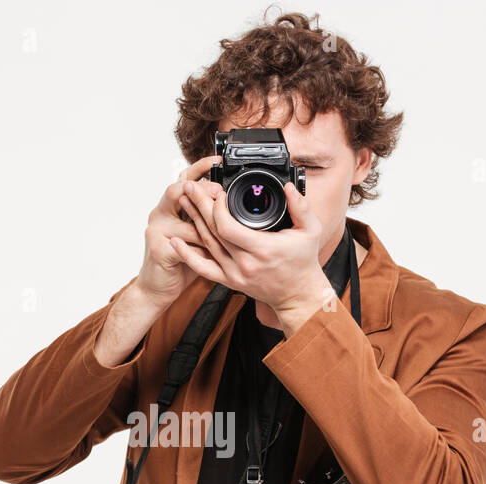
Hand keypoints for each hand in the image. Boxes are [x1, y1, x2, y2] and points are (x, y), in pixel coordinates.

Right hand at [92, 156, 217, 366]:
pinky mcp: (158, 248)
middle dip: (201, 187)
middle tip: (220, 189)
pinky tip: (213, 251)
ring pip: (183, 215)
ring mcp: (157, 229)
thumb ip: (210, 221)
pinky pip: (184, 242)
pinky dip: (201, 246)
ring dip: (205, 219)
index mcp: (171, 206)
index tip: (219, 160)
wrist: (158, 289)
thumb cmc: (181, 262)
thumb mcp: (198, 236)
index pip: (184, 177)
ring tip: (222, 221)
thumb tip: (238, 208)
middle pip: (178, 189)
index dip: (200, 167)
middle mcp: (161, 213)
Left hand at [169, 179, 335, 334]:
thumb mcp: (310, 231)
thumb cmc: (304, 262)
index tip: (218, 191)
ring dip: (193, 221)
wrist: (297, 295)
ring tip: (183, 201)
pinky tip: (175, 241)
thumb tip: (288, 187)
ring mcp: (234, 274)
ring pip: (206, 245)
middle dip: (199, 206)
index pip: (228, 226)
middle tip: (189, 186)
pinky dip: (187, 255)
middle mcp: (244, 264)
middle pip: (212, 232)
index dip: (217, 207)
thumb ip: (301, 207)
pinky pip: (203, 268)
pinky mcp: (229, 281)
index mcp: (262, 249)